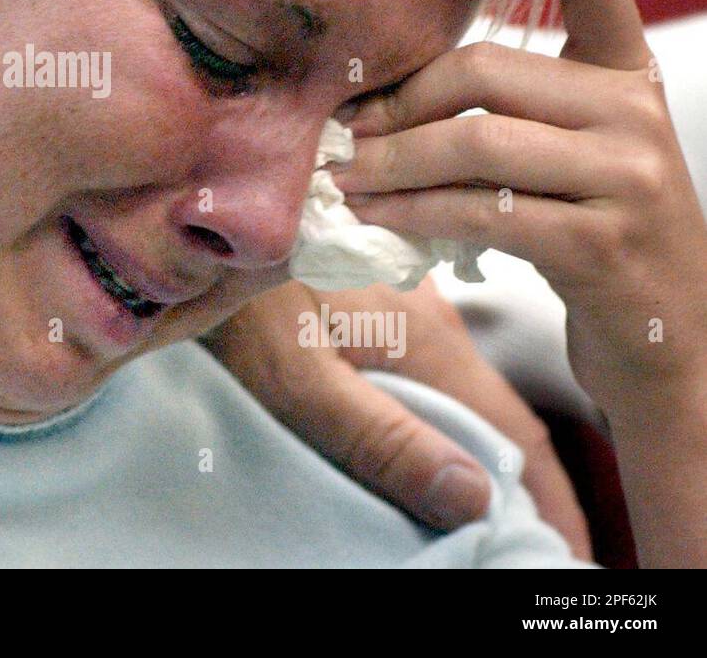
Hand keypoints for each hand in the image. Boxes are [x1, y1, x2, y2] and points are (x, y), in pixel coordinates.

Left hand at [202, 276, 591, 556]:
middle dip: (521, 478)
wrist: (208, 223)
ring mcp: (405, 300)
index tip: (566, 552)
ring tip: (484, 499)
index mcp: (430, 342)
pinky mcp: (375, 292)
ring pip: (460, 384)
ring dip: (478, 441)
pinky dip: (439, 407)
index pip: (516, 432)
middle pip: (495, 410)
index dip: (549, 498)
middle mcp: (432, 317)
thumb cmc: (243, 301)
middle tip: (530, 537)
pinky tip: (424, 428)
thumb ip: (384, 438)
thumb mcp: (302, 380)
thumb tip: (474, 498)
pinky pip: (426, 361)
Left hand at [337, 0, 706, 416]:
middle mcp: (636, 112)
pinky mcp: (602, 244)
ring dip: (390, 161)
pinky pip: (479, 211)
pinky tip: (372, 216)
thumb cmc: (593, 233)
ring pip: (474, 142)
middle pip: (487, 69)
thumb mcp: (567, 155)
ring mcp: (629, 178)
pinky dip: (410, 211)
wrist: (670, 342)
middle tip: (344, 127)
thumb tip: (377, 95)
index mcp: (629, 73)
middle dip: (399, 99)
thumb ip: (507, 109)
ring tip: (341, 176)